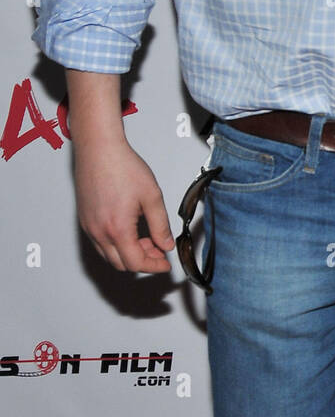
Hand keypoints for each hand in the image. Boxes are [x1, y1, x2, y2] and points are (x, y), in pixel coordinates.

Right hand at [74, 135, 173, 273]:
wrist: (99, 150)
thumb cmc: (122, 167)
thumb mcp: (152, 196)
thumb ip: (161, 225)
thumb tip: (166, 244)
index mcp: (117, 229)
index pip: (136, 263)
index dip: (154, 266)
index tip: (165, 263)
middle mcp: (99, 232)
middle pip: (121, 264)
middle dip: (143, 261)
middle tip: (159, 250)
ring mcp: (89, 227)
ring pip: (109, 255)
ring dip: (129, 253)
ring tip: (148, 238)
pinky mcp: (85, 220)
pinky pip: (101, 243)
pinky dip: (117, 244)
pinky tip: (131, 230)